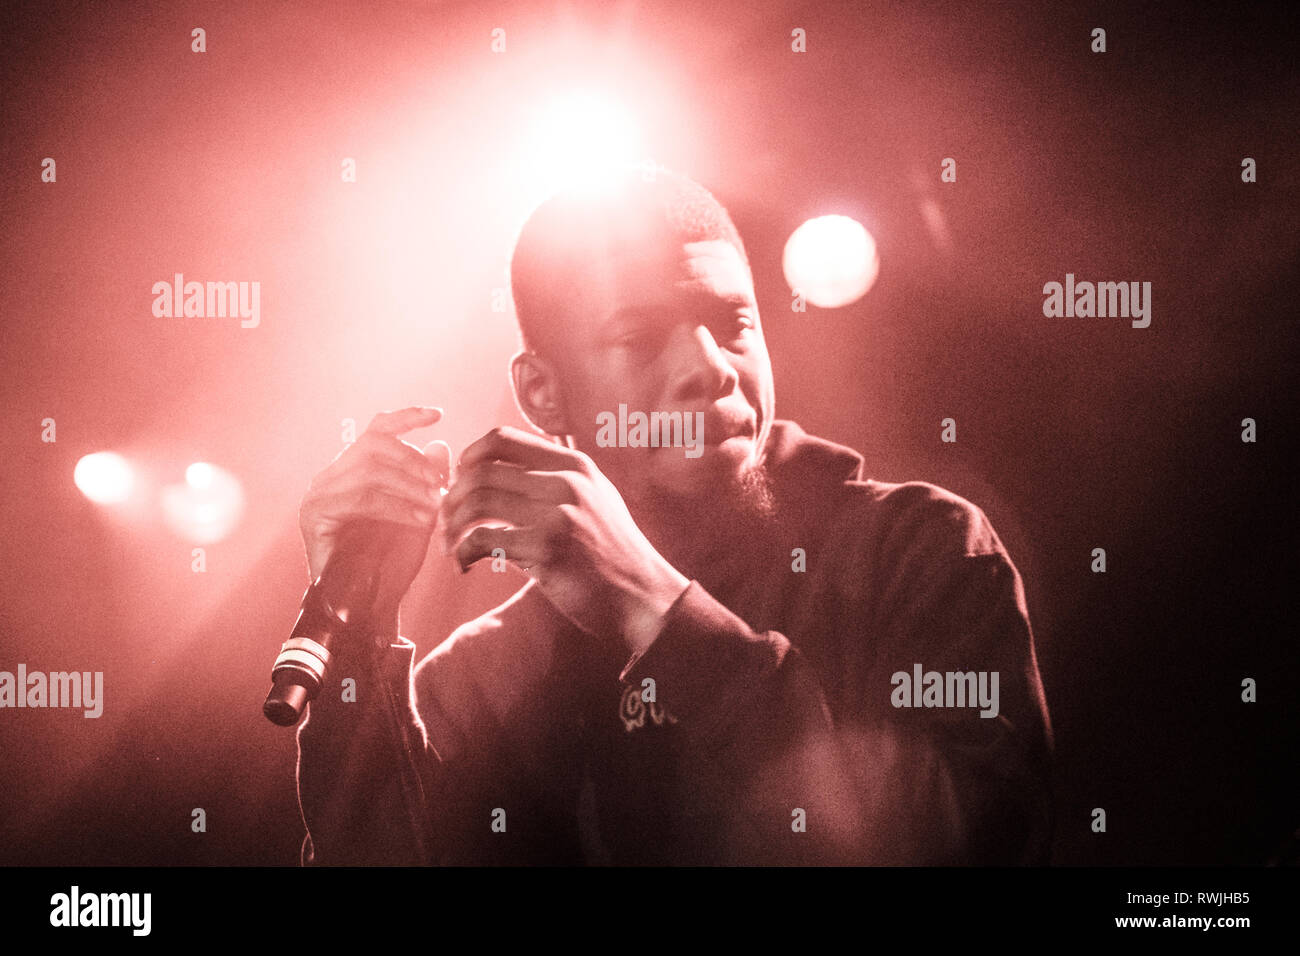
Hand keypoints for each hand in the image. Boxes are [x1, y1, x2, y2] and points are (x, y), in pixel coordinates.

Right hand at [298, 406, 450, 629]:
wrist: (371, 606)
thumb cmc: (394, 562)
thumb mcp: (420, 515)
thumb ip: (427, 482)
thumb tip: (439, 443)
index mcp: (351, 472)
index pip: (376, 430)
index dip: (407, 417)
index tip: (438, 414)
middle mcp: (329, 477)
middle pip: (374, 444)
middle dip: (414, 461)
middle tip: (440, 486)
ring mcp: (316, 494)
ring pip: (369, 469)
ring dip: (410, 487)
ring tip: (434, 508)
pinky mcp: (313, 515)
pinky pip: (361, 497)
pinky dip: (397, 507)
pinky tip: (420, 521)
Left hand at [441, 426, 689, 654]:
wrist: (644, 597)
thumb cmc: (611, 554)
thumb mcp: (596, 499)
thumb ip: (558, 480)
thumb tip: (498, 469)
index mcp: (575, 464)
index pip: (503, 438)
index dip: (469, 456)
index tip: (460, 481)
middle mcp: (567, 481)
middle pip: (482, 470)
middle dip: (452, 497)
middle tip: (446, 522)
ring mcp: (558, 513)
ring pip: (477, 501)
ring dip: (452, 525)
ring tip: (451, 546)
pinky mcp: (548, 549)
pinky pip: (483, 539)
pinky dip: (462, 553)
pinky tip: (464, 566)